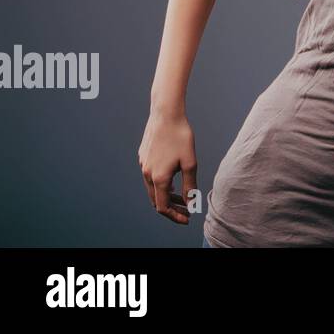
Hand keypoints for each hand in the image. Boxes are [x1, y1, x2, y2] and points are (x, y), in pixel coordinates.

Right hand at [138, 108, 197, 224]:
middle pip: (157, 200)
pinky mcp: (143, 157)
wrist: (166, 114)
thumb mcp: (190, 162)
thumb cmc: (181, 136)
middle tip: (186, 211)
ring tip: (182, 198)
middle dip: (171, 208)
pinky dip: (161, 184)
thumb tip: (190, 204)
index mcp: (159, 178)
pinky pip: (150, 177)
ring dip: (166, 196)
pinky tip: (173, 180)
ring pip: (153, 189)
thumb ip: (190, 185)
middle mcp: (147, 174)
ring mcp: (143, 165)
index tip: (187, 219)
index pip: (163, 207)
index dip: (175, 216)